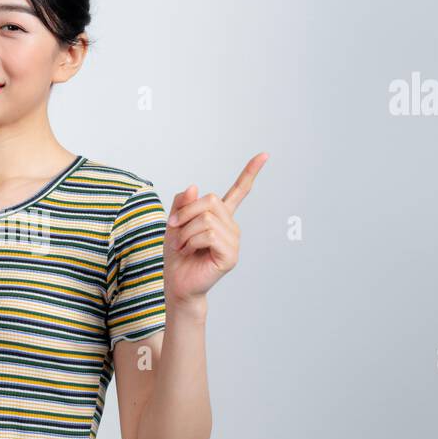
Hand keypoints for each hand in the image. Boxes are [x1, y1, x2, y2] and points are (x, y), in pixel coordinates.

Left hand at [164, 152, 268, 301]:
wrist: (177, 283)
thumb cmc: (176, 255)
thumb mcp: (174, 223)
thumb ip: (182, 204)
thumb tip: (194, 186)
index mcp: (220, 217)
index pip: (239, 191)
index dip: (250, 173)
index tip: (264, 155)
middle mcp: (231, 226)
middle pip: (211, 200)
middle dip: (186, 213)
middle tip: (173, 228)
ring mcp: (233, 241)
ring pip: (207, 219)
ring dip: (185, 231)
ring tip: (181, 245)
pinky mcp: (231, 255)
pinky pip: (209, 235)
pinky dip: (192, 241)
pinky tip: (189, 251)